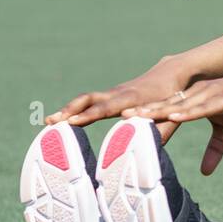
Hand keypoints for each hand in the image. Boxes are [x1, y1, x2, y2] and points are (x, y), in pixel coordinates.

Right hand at [47, 55, 192, 141]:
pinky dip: (75, 108)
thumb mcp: (171, 114)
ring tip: (49, 122)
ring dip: (68, 109)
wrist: (172, 72)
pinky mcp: (112, 95)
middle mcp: (119, 93)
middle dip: (70, 110)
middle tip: (51, 122)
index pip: (107, 107)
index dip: (89, 114)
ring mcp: (114, 93)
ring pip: (87, 99)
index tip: (72, 121)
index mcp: (132, 98)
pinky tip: (63, 119)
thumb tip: (151, 149)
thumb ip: (161, 131)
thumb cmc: (173, 96)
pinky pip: (90, 101)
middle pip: (89, 99)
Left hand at [123, 60, 222, 173]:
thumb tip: (205, 172)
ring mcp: (207, 95)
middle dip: (142, 112)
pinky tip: (173, 116)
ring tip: (136, 117)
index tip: (123, 123)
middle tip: (121, 117)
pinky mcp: (222, 98)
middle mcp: (195, 94)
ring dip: (157, 111)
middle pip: (164, 105)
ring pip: (178, 105)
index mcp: (193, 99)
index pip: (164, 109)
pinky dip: (187, 112)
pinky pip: (202, 107)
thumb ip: (215, 148)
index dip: (144, 115)